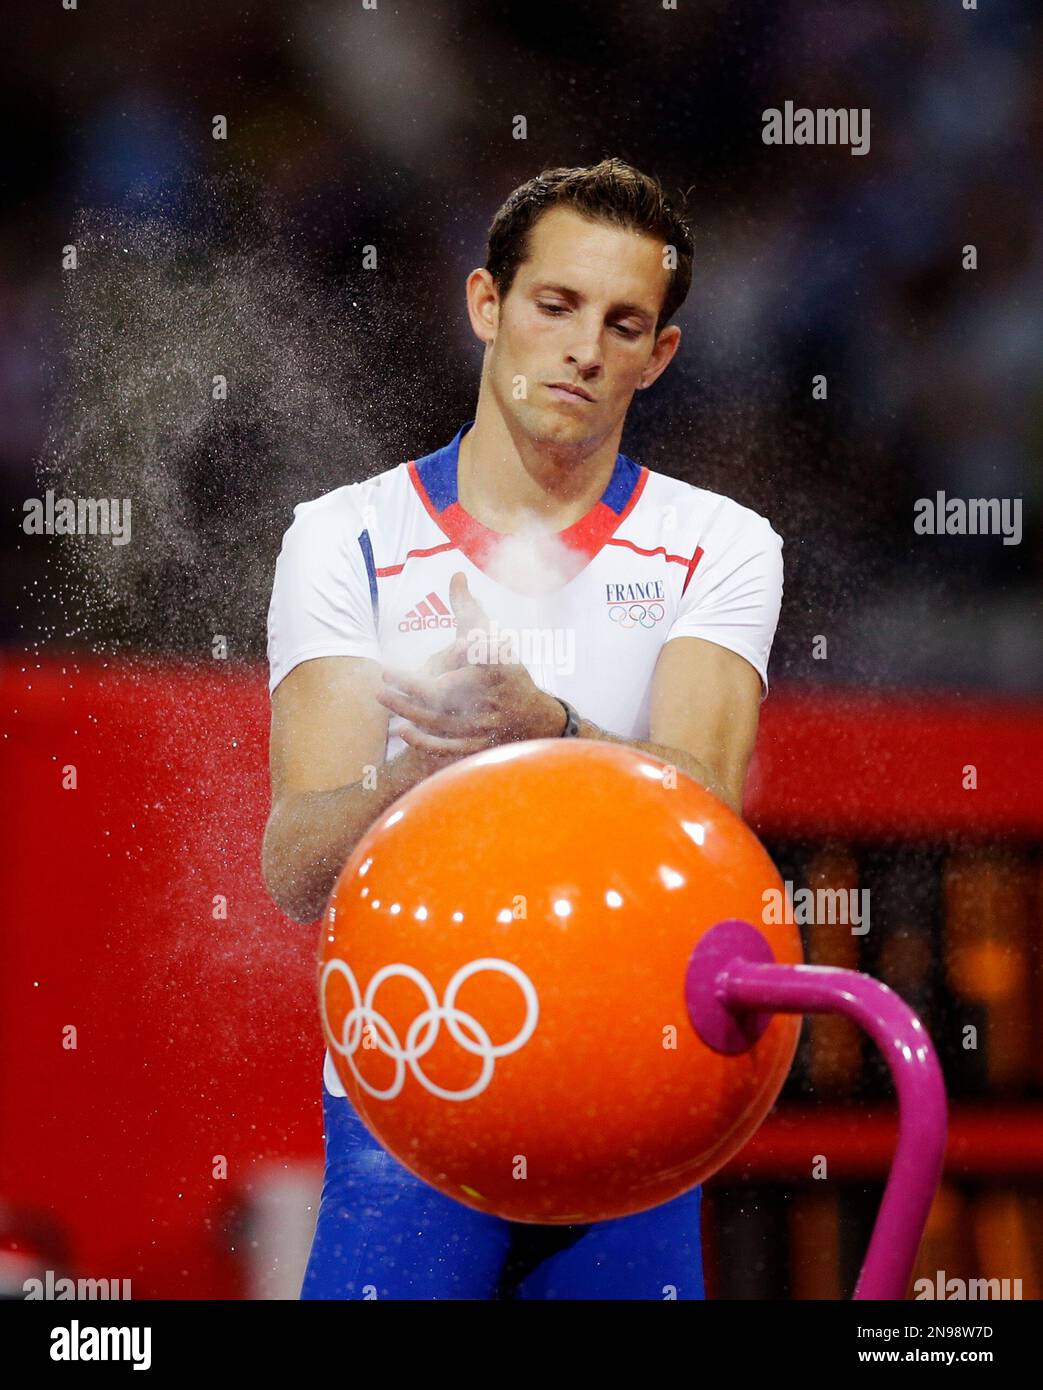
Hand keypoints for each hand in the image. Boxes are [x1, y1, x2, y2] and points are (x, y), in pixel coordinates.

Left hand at [376, 573, 566, 757]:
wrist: (531, 717)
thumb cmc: (504, 670)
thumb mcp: (492, 638)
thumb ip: (469, 609)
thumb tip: (455, 574)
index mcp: (500, 668)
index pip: (491, 656)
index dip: (480, 648)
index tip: (462, 643)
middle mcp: (493, 696)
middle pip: (453, 692)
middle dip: (417, 685)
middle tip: (386, 674)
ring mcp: (484, 724)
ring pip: (442, 719)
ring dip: (409, 709)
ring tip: (382, 696)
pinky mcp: (476, 745)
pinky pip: (447, 746)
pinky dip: (424, 740)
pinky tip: (400, 730)